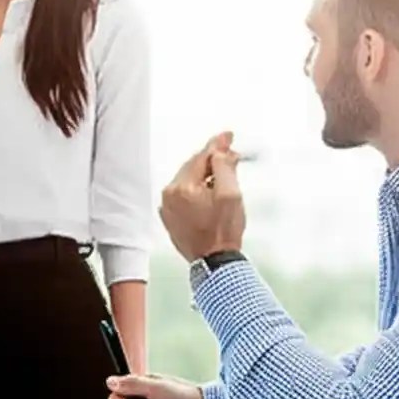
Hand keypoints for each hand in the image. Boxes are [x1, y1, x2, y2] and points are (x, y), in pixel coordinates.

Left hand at [159, 131, 245, 261]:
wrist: (214, 262)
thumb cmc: (223, 232)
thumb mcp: (230, 194)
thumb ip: (224, 168)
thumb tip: (220, 152)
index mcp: (182, 188)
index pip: (201, 157)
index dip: (217, 145)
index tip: (227, 137)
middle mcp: (169, 196)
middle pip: (192, 167)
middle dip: (212, 159)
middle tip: (230, 153)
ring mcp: (168, 208)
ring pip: (188, 180)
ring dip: (205, 174)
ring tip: (224, 174)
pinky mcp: (171, 219)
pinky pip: (183, 195)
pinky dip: (196, 189)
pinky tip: (210, 191)